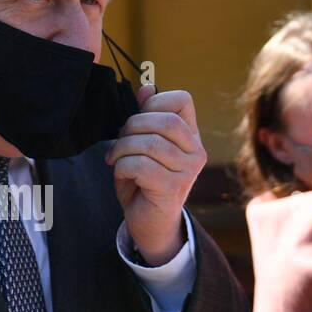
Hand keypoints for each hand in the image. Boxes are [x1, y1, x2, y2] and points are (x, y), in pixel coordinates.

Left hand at [105, 85, 205, 264]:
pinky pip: (141, 166)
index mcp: (191, 136)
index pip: (182, 100)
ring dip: (123, 149)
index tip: (137, 121)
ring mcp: (188, 171)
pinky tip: (122, 174)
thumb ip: (146, 119)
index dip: (154, 103)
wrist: (149, 223)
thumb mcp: (142, 146)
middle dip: (132, 127)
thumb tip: (145, 87)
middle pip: (165, 120)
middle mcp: (196, 152)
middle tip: (119, 143)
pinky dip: (123, 167)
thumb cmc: (144, 182)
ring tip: (116, 159)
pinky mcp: (172, 189)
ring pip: (150, 143)